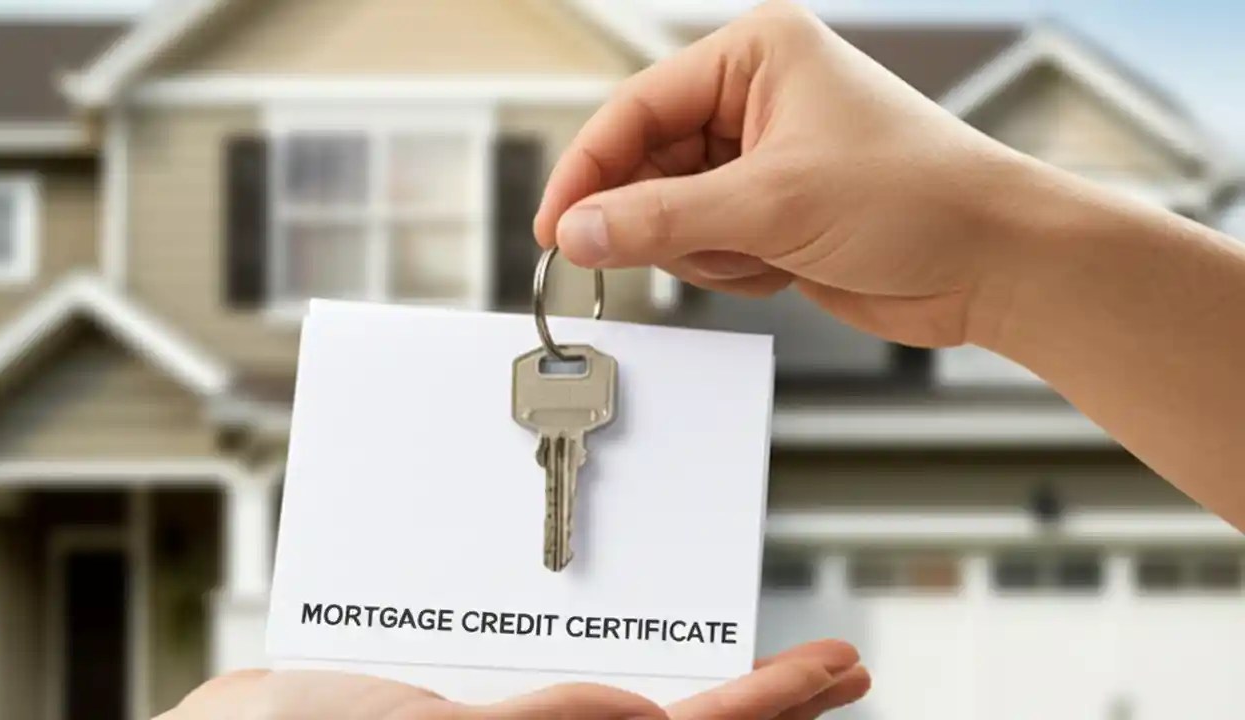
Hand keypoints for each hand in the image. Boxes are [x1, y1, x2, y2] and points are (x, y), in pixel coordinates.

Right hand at [155, 640, 867, 718]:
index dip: (772, 705)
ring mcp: (503, 718)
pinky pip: (547, 654)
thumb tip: (645, 719)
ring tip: (746, 634)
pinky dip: (594, 625)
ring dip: (691, 657)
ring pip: (625, 683)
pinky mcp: (463, 689)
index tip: (838, 666)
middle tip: (834, 660)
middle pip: (680, 717)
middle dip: (764, 694)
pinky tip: (614, 605)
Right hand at [535, 0, 1034, 347]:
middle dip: (653, 217)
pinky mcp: (775, 212)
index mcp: (756, 55)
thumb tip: (579, 230)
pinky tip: (782, 266)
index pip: (637, 109)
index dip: (588, 170)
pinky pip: (708, 246)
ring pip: (673, 212)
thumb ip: (662, 220)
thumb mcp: (772, 204)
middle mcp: (755, 99)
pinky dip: (730, 267)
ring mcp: (764, 159)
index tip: (555, 224)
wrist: (993, 263)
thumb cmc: (918, 196)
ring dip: (704, 249)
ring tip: (761, 252)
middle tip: (628, 257)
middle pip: (649, 163)